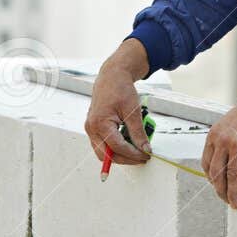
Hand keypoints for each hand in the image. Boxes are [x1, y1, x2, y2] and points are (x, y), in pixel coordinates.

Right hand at [85, 40, 151, 165]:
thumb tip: (145, 149)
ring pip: (103, 152)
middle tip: (141, 157)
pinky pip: (103, 145)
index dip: (133, 154)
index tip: (145, 155)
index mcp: (100, 123)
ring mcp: (91, 129)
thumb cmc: (120, 89)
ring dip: (120, 155)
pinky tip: (128, 144)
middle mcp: (92, 128)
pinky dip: (115, 148)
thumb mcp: (133, 111)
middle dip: (125, 159)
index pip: (117, 147)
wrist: (111, 77)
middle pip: (107, 155)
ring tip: (136, 151)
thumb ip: (138, 132)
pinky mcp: (94, 128)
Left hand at [202, 61, 236, 208]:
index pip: (206, 163)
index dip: (210, 179)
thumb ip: (225, 143)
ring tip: (235, 203)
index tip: (216, 187)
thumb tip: (226, 166)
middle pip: (216, 173)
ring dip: (232, 194)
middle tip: (225, 200)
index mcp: (214, 135)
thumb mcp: (230, 125)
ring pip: (231, 178)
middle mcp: (222, 141)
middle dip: (219, 190)